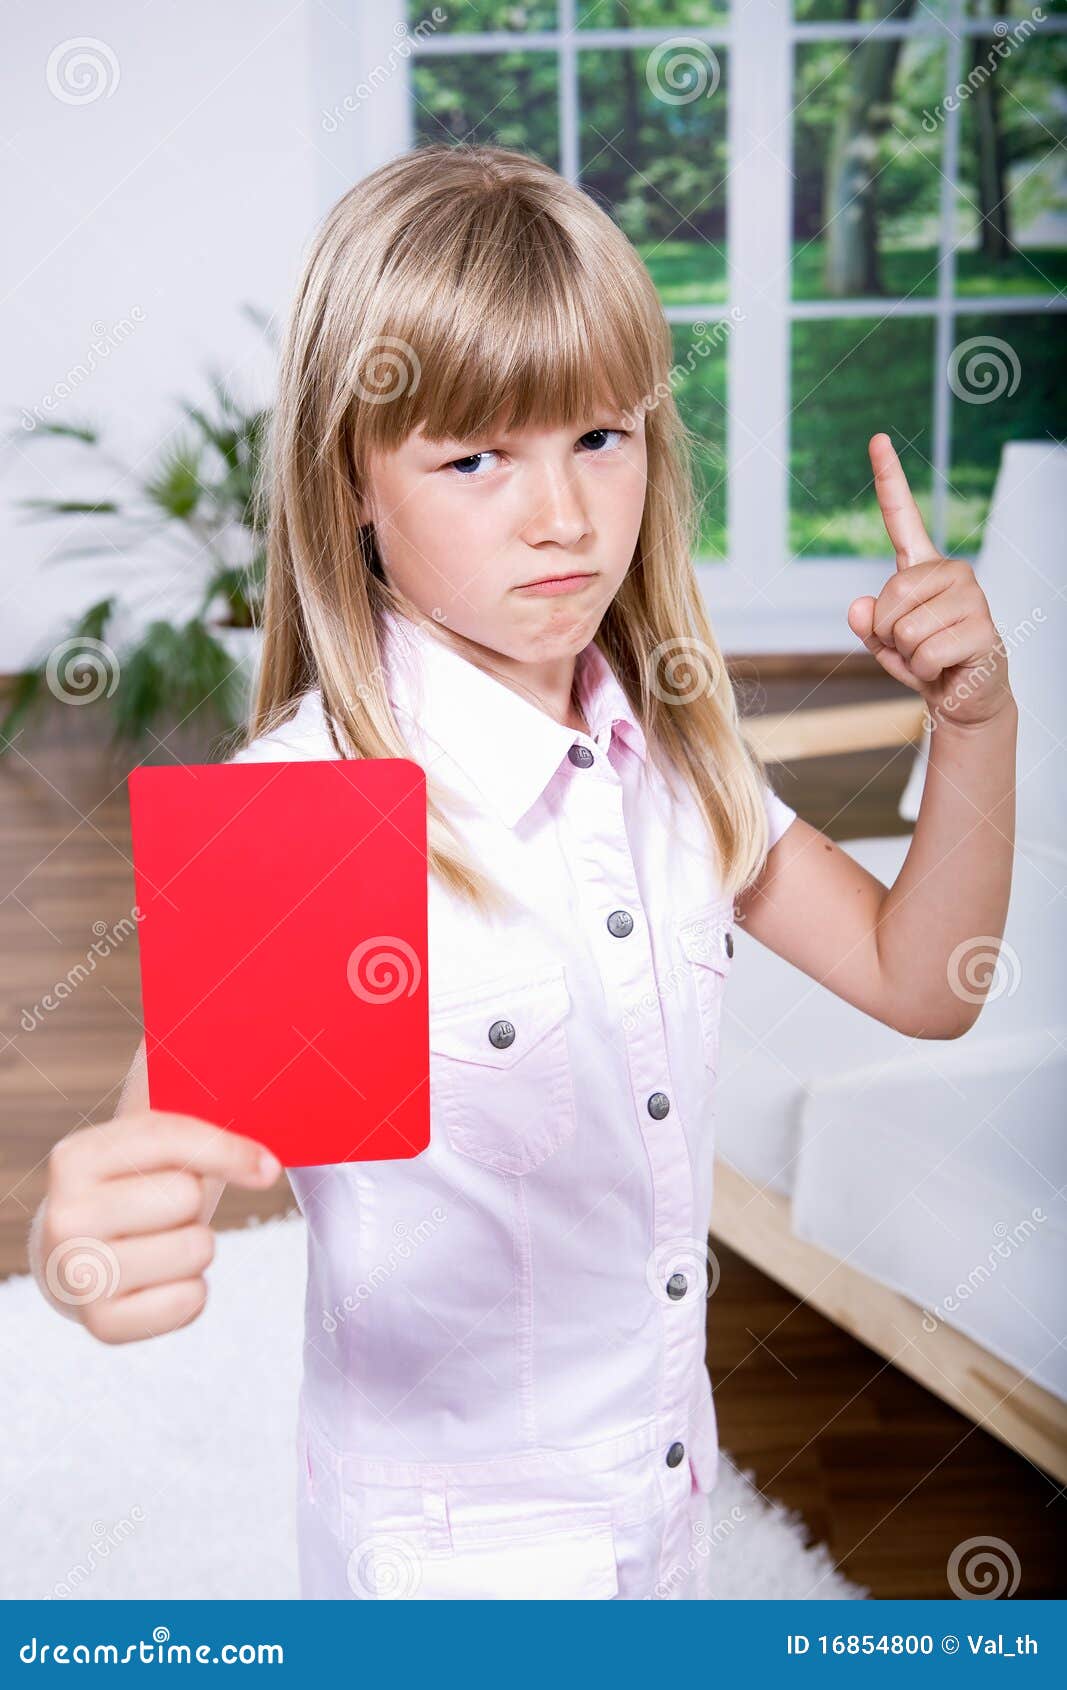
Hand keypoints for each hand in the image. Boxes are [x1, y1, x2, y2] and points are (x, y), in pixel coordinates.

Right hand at [37, 1113, 281, 1342]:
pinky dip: (192, 1291)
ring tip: (160, 1243)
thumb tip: (266, 1166)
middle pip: (188, 1196)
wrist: (74, 1256)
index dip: (232, 1150)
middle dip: (195, 1201)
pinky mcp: (101, 1324)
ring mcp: (77, 1277)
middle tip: (166, 1211)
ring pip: (197, 1249)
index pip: (172, 1138)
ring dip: (196, 1244)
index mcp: (74, 1158)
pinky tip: (159, 1281)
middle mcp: (65, 1218)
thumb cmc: (132, 1189)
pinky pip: (191, 1300)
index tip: (266, 1166)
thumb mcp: (150, 1146)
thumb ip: (204, 1131)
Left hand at [847, 434, 1013, 729]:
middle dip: (887, 633)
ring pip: (904, 629)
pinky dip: (924, 671)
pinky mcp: (983, 629)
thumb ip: (866, 623)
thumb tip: (859, 606)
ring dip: (907, 655)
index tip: (877, 438)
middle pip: (889, 597)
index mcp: (923, 567)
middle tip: (912, 645)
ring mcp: (972, 598)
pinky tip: (945, 668)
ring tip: (932, 656)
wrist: (964, 697)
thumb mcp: (883, 642)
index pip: (902, 516)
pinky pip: (925, 652)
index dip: (889, 478)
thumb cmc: (923, 660)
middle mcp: (951, 572)